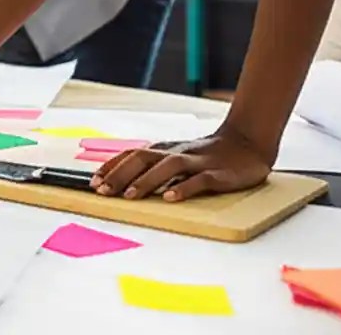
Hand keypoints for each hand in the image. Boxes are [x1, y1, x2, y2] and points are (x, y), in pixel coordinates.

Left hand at [90, 127, 273, 202]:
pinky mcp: (218, 174)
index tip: (93, 182)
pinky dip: (184, 188)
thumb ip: (154, 165)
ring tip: (130, 196)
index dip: (111, 167)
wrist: (247, 142)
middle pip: (143, 158)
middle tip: (102, 191)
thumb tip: (122, 181)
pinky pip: (199, 180)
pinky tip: (171, 198)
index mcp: (164, 150)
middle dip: (120, 174)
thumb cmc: (206, 154)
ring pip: (167, 167)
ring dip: (146, 180)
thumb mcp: (176, 156)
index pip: (131, 154)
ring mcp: (197, 162)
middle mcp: (176, 153)